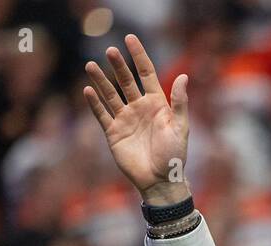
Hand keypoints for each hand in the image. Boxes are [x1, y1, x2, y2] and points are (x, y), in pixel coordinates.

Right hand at [83, 34, 189, 204]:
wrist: (160, 181)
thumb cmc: (174, 156)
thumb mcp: (180, 127)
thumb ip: (180, 102)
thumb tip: (183, 76)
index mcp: (157, 104)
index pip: (146, 74)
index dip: (139, 56)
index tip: (130, 39)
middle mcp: (139, 108)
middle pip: (126, 81)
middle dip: (118, 65)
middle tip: (110, 51)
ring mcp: (125, 119)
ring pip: (110, 95)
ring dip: (101, 80)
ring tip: (90, 65)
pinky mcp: (113, 133)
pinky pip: (101, 115)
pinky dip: (94, 103)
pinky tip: (87, 90)